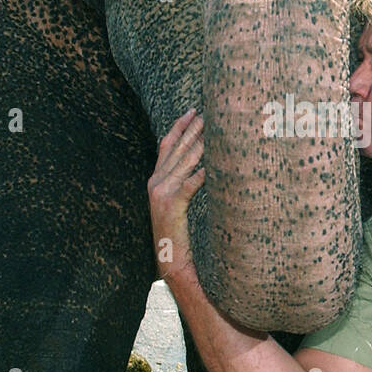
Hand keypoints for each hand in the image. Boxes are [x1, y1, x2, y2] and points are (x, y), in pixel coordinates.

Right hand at [148, 108, 205, 284]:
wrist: (169, 260)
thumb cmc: (178, 234)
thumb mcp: (176, 204)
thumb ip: (182, 184)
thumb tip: (201, 165)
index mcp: (155, 180)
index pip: (166, 145)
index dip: (179, 126)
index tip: (192, 111)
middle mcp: (155, 182)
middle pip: (176, 148)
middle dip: (193, 128)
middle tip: (209, 111)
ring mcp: (161, 193)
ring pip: (184, 161)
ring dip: (200, 142)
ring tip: (214, 128)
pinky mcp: (171, 205)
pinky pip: (191, 183)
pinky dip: (203, 171)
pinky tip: (216, 162)